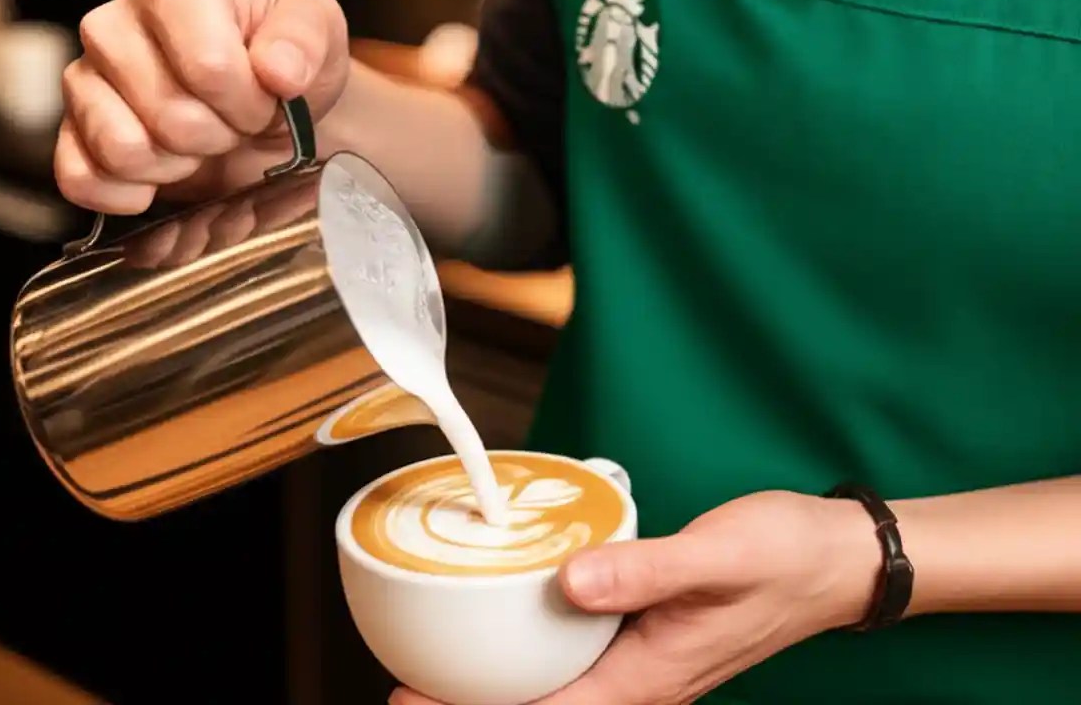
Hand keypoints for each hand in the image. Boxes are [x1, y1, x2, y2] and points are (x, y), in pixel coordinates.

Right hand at [56, 0, 348, 214]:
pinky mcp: (72, 128)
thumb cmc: (281, 61)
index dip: (247, 103)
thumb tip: (278, 70)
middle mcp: (116, 22)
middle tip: (232, 122)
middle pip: (170, 117)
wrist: (260, 102)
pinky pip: (81, 178)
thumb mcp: (318, 37)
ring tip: (198, 140)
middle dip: (217, 137)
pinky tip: (161, 173)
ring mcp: (86, 76)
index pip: (208, 66)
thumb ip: (305, 40)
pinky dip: (129, 193)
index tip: (263, 99)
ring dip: (176, 165)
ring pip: (123, 150)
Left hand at [391, 490, 881, 704]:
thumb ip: (641, 571)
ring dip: (501, 683)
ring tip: (442, 662)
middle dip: (474, 703)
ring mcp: (645, 665)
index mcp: (649, 677)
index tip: (413, 696)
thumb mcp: (713, 556)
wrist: (838, 560)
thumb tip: (568, 583)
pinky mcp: (647, 640)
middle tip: (408, 682)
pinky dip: (536, 654)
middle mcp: (642, 682)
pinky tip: (513, 626)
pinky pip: (578, 660)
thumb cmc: (783, 558)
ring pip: (558, 689)